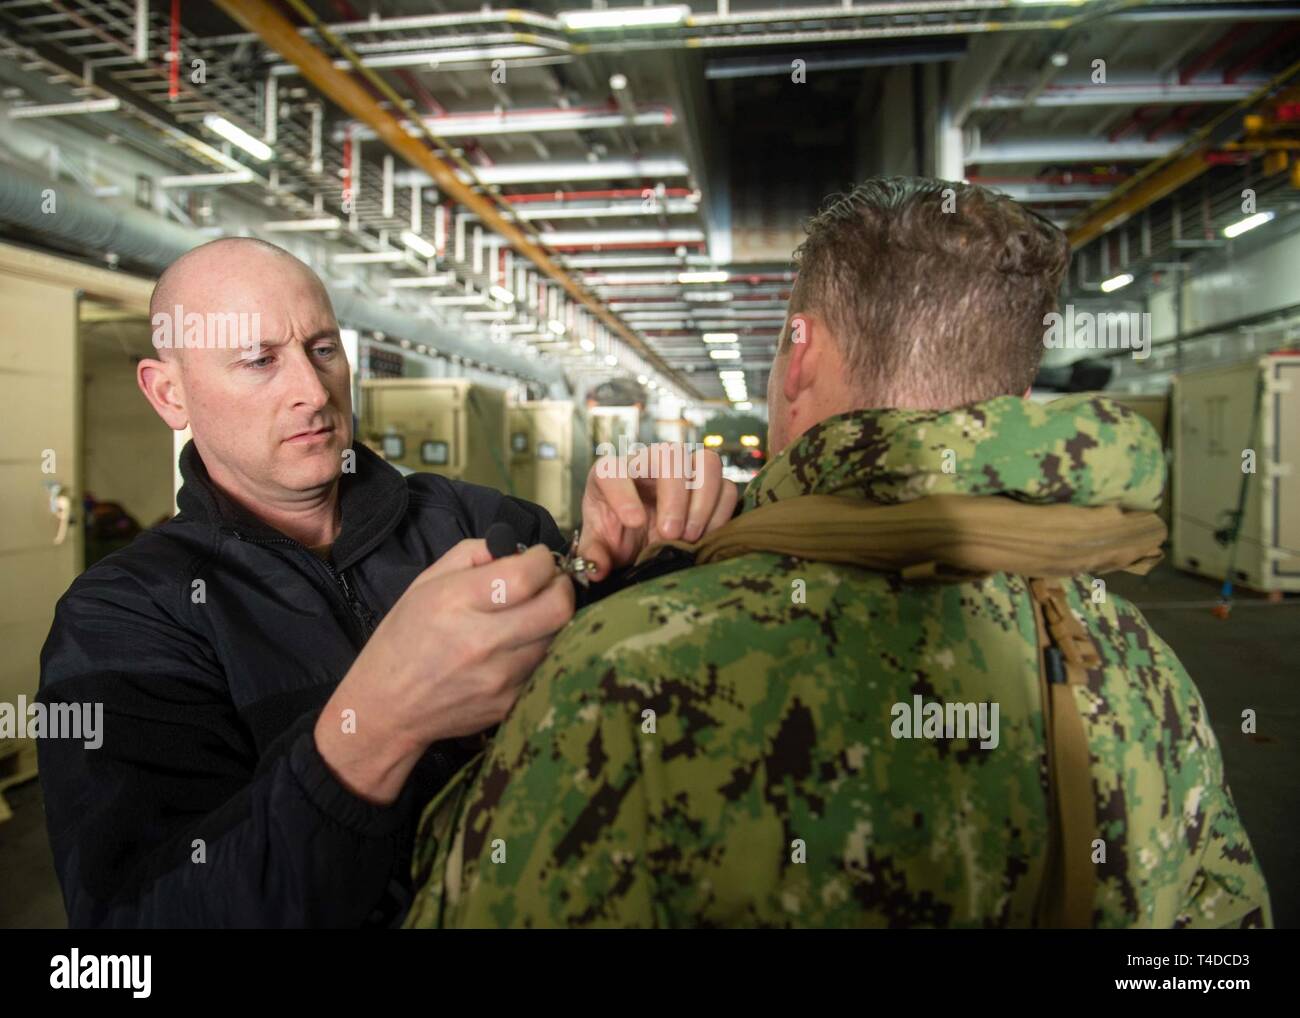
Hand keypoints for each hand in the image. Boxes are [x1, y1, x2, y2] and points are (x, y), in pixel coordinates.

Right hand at [315, 539, 573, 803]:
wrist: (388, 708)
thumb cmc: (405, 636)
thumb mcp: (426, 582)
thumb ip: (473, 554)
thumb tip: (515, 548)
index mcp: (457, 602)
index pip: (527, 576)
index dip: (544, 560)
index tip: (539, 558)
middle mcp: (482, 641)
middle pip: (557, 609)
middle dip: (562, 588)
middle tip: (550, 583)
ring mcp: (500, 678)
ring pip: (558, 638)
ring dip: (553, 620)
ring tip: (533, 614)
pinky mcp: (509, 704)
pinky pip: (545, 666)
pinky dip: (542, 649)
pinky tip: (522, 645)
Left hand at [577, 443, 736, 580]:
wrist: (639, 533)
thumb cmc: (617, 532)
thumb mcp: (599, 545)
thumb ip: (593, 555)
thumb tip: (595, 569)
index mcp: (611, 474)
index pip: (613, 470)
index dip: (623, 494)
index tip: (633, 523)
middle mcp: (649, 462)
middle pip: (669, 455)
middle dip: (673, 497)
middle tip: (669, 534)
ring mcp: (684, 469)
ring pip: (706, 462)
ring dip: (703, 501)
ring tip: (689, 536)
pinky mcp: (710, 484)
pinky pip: (727, 486)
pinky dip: (719, 513)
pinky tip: (704, 536)